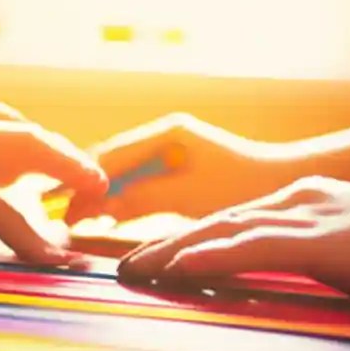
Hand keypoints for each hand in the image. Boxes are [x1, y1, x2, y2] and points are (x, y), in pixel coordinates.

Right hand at [67, 113, 299, 221]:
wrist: (289, 183)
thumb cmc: (246, 186)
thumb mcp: (189, 196)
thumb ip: (141, 200)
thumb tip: (97, 209)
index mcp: (167, 132)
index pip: (109, 156)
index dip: (81, 181)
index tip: (60, 204)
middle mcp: (166, 135)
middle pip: (111, 162)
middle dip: (86, 187)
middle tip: (60, 214)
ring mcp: (173, 149)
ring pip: (123, 173)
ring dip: (102, 195)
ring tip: (76, 217)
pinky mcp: (180, 167)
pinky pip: (139, 182)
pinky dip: (121, 198)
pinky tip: (109, 217)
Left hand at [118, 177, 349, 305]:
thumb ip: (315, 259)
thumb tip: (286, 282)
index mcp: (302, 202)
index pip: (229, 220)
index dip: (184, 239)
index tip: (148, 259)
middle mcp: (297, 201)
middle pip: (214, 221)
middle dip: (163, 243)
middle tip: (121, 265)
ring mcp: (308, 217)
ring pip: (224, 231)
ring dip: (172, 252)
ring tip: (132, 271)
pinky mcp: (321, 240)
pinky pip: (253, 248)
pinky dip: (211, 259)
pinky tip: (178, 270)